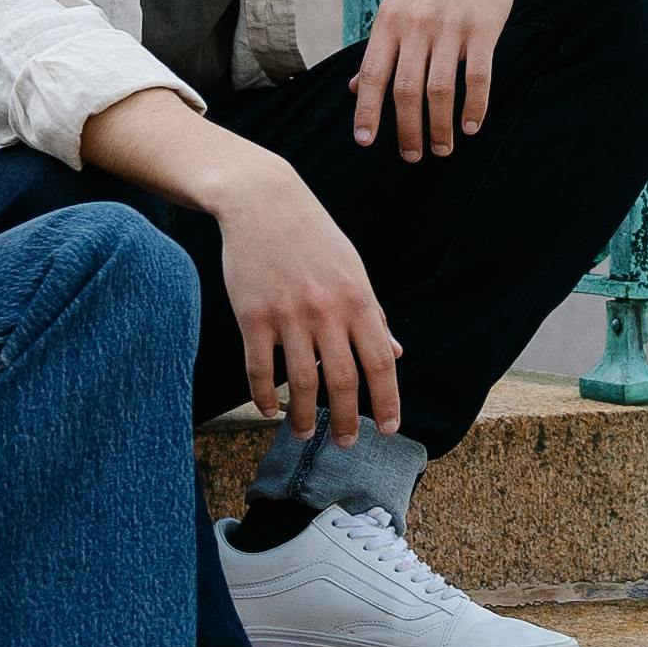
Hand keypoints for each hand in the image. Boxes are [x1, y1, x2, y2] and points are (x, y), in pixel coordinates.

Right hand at [215, 153, 403, 449]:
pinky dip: (264, 396)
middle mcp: (326, 311)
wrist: (261, 202)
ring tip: (305, 433)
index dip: (388, 400)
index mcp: (357, 299)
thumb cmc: (313, 237)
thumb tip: (395, 353)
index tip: (389, 429)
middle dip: (346, 420)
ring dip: (305, 416)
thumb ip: (373, 313)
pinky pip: (259, 369)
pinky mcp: (252, 315)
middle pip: (342, 381)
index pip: (381, 361)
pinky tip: (269, 410)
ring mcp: (287, 315)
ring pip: (300, 382)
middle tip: (347, 443)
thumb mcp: (352, 269)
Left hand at [354, 0, 531, 159]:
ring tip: (443, 149)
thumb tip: (353, 87)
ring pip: (440, 91)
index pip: (371, 75)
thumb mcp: (397, 3)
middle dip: (407, 131)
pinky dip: (475, 107)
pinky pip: (477, 77)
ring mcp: (450, 27)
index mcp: (388, 21)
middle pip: (406, 91)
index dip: (366, 112)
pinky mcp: (483, 28)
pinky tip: (473, 126)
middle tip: (412, 157)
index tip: (365, 143)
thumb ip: (379, 46)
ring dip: (440, 127)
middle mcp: (416, 26)